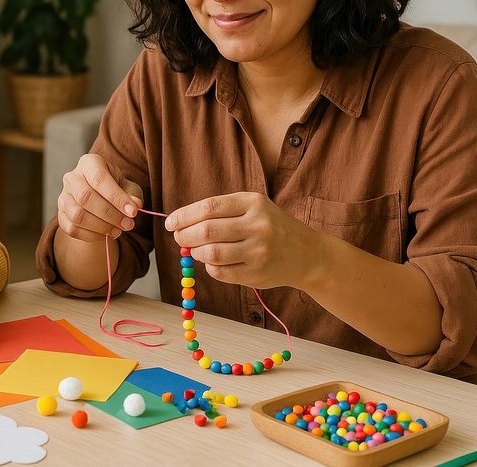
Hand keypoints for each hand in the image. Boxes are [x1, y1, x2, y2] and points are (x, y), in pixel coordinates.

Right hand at [57, 153, 143, 243]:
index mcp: (89, 163)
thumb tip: (135, 205)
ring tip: (118, 230)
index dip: (116, 197)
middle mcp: (72, 177)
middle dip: (110, 214)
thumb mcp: (127, 187)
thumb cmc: (115, 188)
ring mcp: (63, 196)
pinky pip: (72, 229)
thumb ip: (132, 195)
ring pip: (77, 215)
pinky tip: (106, 235)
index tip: (133, 212)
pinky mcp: (61, 215)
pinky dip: (91, 235)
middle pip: (85, 197)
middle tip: (128, 224)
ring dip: (101, 227)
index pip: (99, 179)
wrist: (98, 198)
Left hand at [164, 192, 313, 287]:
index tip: (171, 222)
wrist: (306, 252)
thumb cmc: (270, 226)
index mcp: (253, 203)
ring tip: (196, 250)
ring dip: (196, 253)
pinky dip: (209, 267)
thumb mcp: (252, 207)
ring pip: (211, 254)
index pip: (208, 207)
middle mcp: (257, 225)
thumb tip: (180, 224)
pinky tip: (213, 262)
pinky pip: (220, 272)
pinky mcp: (256, 274)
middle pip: (206, 231)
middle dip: (185, 236)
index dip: (184, 215)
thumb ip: (219, 212)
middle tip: (180, 238)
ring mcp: (258, 251)